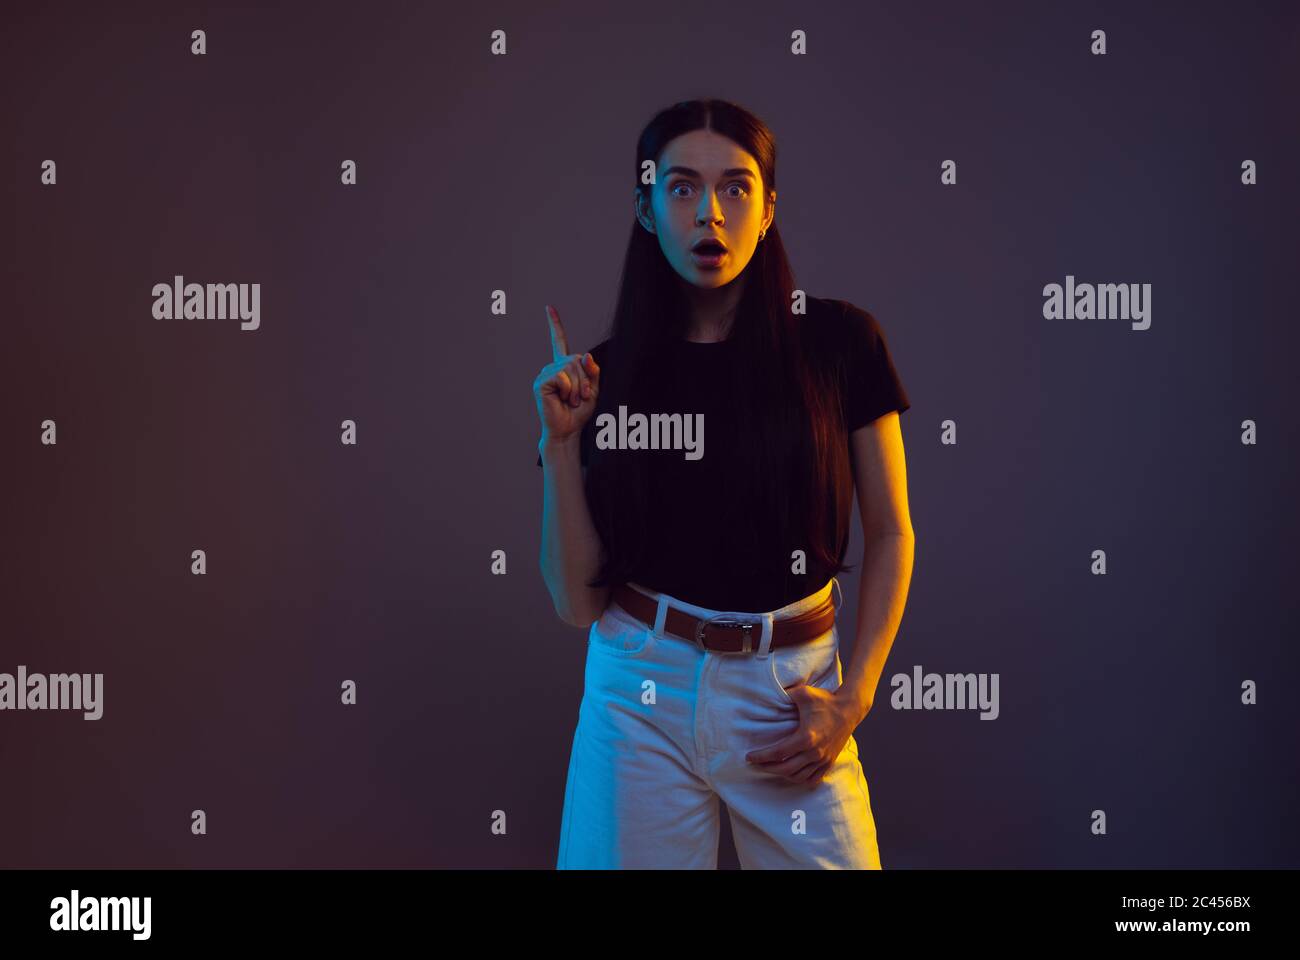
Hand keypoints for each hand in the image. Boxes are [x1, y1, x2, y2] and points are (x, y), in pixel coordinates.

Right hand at [533, 304, 600, 443]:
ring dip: (577, 388)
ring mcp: (545, 374)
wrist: (568, 430)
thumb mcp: (593, 389)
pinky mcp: (541, 383)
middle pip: (575, 359)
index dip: (555, 325)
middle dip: (585, 379)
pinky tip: (562, 399)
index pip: (559, 342)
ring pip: (570, 368)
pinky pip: (562, 377)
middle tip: (581, 397)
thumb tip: (586, 355)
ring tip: (571, 401)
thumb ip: (592, 371)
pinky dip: (568, 389)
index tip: (549, 308)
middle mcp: (552, 367)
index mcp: (563, 367)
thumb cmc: (579, 412)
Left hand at [745, 684, 862, 783]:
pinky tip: (791, 774)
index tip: (749, 756)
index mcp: (806, 737)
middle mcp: (814, 752)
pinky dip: (800, 779)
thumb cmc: (826, 700)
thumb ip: (786, 693)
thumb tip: (771, 693)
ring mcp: (823, 759)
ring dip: (782, 774)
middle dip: (767, 768)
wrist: (849, 709)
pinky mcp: (829, 762)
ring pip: (798, 776)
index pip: (778, 752)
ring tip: (771, 768)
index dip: (761, 756)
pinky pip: (813, 779)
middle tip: (756, 764)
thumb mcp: (803, 693)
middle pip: (785, 768)